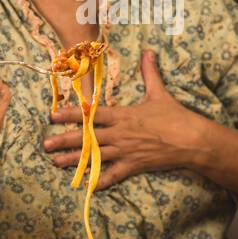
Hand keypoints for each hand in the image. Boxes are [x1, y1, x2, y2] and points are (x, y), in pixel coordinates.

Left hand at [42, 48, 206, 190]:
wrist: (191, 140)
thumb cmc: (175, 116)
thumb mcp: (159, 92)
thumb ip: (149, 73)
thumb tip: (148, 52)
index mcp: (123, 115)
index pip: (92, 114)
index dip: (71, 115)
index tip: (54, 115)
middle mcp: (120, 134)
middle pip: (87, 138)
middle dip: (64, 141)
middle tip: (45, 144)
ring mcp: (125, 152)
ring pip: (94, 157)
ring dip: (74, 161)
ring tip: (55, 163)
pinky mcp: (133, 166)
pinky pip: (113, 175)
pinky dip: (100, 181)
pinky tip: (86, 186)